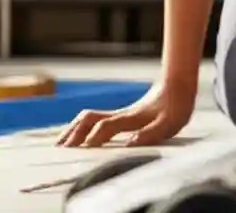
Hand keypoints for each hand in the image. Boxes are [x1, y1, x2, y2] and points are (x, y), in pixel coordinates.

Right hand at [56, 78, 196, 147]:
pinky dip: (79, 126)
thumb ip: (151, 133)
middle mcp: (120, 115)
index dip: (94, 137)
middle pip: (87, 120)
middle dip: (73, 133)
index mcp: (131, 118)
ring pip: (87, 118)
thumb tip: (130, 144)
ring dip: (72, 129)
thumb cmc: (175, 107)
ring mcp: (117, 114)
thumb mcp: (169, 124)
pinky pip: (92, 119)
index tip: (83, 149)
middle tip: (59, 149)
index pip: (105, 126)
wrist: (176, 86)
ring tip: (60, 144)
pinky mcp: (119, 115)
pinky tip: (75, 136)